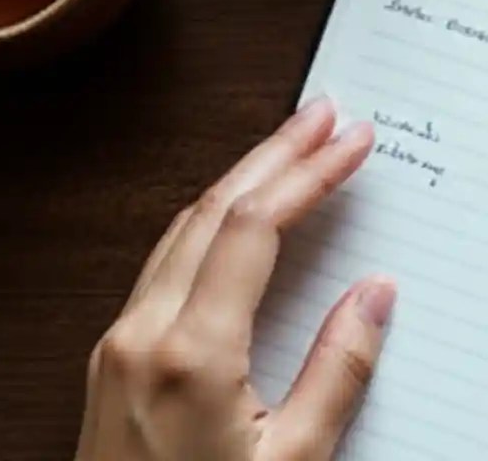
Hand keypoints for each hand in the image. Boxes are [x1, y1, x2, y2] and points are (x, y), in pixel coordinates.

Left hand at [75, 98, 395, 460]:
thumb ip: (337, 373)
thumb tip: (374, 296)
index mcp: (188, 353)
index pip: (255, 227)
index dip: (308, 173)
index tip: (352, 140)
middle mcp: (141, 333)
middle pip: (213, 208)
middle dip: (276, 152)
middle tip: (326, 114)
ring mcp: (118, 343)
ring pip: (182, 227)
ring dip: (242, 178)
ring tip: (293, 148)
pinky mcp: (113, 358)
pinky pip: (164, 259)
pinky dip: (212, 219)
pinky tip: (239, 215)